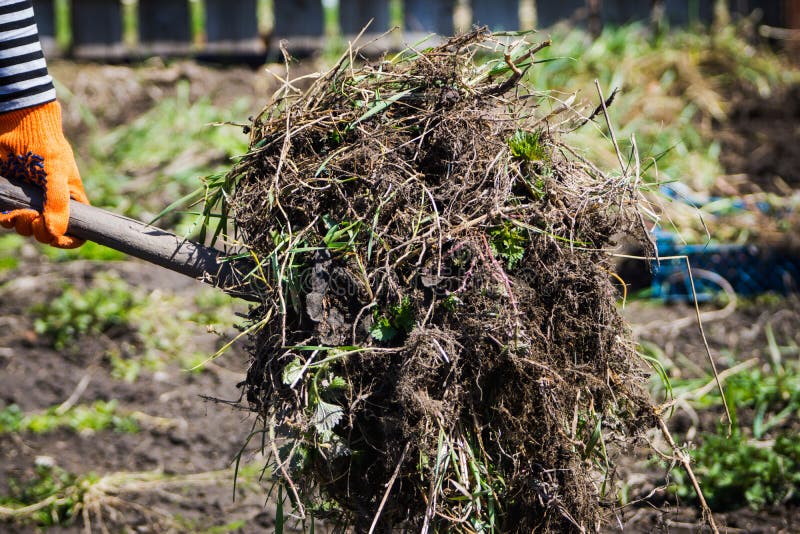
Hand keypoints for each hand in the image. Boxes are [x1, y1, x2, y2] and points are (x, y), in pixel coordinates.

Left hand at [0, 101, 88, 248]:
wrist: (16, 124)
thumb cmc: (45, 146)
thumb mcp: (57, 173)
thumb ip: (58, 203)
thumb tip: (56, 233)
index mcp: (71, 202)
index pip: (77, 233)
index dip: (68, 241)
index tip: (55, 237)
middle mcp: (52, 206)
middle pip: (48, 235)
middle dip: (38, 231)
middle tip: (30, 215)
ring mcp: (31, 203)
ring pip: (25, 229)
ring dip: (19, 224)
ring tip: (17, 210)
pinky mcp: (11, 198)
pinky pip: (6, 218)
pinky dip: (4, 217)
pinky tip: (6, 209)